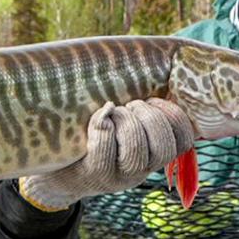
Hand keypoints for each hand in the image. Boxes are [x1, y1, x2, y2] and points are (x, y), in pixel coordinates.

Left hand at [17, 99, 194, 210]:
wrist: (54, 170)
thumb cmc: (91, 134)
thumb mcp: (122, 122)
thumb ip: (141, 105)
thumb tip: (161, 61)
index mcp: (153, 155)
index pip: (184, 139)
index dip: (173, 114)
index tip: (152, 99)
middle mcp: (139, 171)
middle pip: (164, 145)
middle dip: (149, 115)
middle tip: (130, 105)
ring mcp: (116, 177)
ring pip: (136, 151)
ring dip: (125, 120)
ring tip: (113, 111)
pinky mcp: (92, 176)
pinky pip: (104, 149)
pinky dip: (102, 125)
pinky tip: (98, 117)